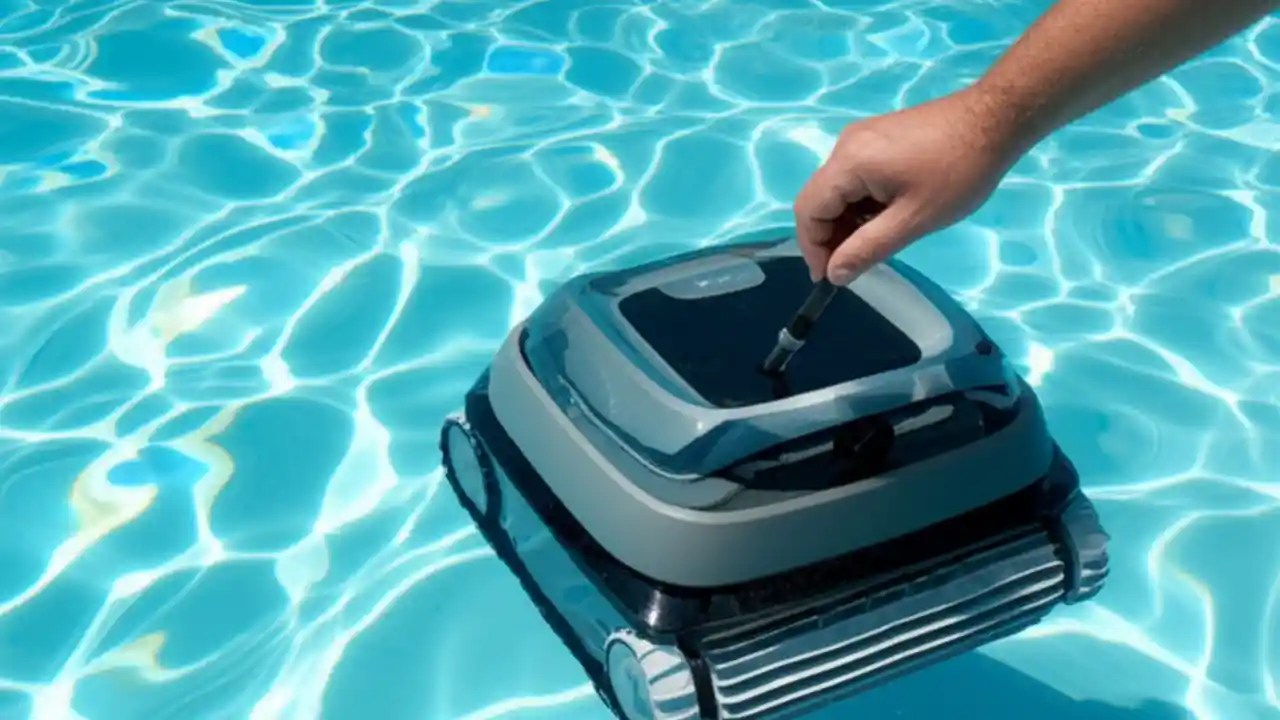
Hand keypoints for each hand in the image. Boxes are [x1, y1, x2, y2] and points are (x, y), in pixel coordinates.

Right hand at [793, 85, 1024, 283]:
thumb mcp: (913, 220)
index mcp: (849, 162)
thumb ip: (867, 249)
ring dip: (847, 221)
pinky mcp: (878, 137)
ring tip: (876, 244)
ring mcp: (862, 138)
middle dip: (830, 237)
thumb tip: (834, 274)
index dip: (812, 248)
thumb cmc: (959, 172)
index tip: (829, 278)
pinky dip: (861, 204)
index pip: (808, 210)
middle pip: (820, 199)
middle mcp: (846, 145)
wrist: (996, 119)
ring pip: (838, 190)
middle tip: (853, 265)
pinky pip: (855, 177)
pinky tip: (886, 218)